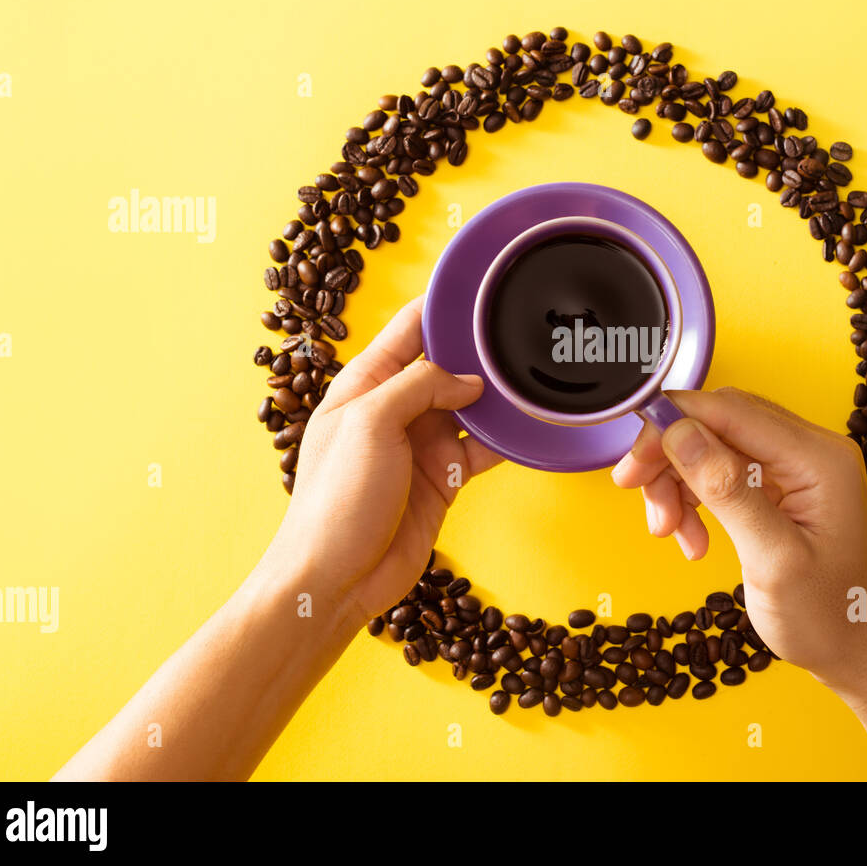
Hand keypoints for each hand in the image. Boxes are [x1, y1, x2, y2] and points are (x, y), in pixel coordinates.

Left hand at [264, 296, 501, 622]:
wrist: (338, 579)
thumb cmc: (333, 503)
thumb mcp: (370, 423)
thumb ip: (419, 387)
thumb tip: (468, 379)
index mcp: (366, 384)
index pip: (409, 328)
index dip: (442, 304)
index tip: (478, 286)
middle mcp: (395, 409)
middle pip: (447, 364)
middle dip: (480, 350)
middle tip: (519, 331)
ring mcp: (421, 443)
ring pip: (471, 405)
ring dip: (498, 395)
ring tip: (533, 376)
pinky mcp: (444, 477)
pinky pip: (483, 447)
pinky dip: (506, 438)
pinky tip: (528, 427)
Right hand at [611, 387, 866, 700]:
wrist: (859, 653)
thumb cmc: (830, 617)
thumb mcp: (773, 559)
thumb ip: (728, 491)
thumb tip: (680, 432)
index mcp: (819, 459)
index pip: (730, 410)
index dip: (672, 424)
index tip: (634, 460)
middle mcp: (811, 452)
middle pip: (717, 422)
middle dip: (670, 455)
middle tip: (635, 491)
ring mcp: (798, 468)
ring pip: (714, 447)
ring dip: (679, 483)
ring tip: (668, 530)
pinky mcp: (783, 487)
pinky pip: (723, 472)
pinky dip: (696, 499)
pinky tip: (691, 538)